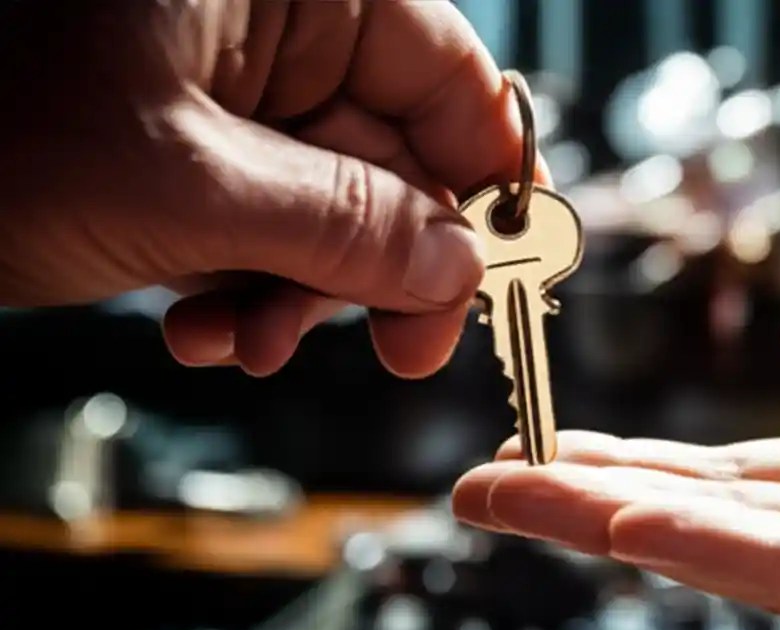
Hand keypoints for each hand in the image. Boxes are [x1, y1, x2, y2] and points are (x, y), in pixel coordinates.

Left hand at [0, 0, 543, 377]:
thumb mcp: (186, 185)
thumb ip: (349, 228)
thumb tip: (461, 267)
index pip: (447, 76)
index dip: (485, 181)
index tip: (499, 274)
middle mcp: (266, 27)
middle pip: (393, 158)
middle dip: (381, 268)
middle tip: (395, 350)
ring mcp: (221, 91)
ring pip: (326, 209)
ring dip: (302, 294)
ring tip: (242, 340)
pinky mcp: (182, 148)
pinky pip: (260, 225)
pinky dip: (245, 288)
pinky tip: (200, 323)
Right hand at [453, 278, 779, 629]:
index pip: (755, 472)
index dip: (650, 458)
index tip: (555, 439)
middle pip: (733, 522)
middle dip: (603, 504)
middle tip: (484, 487)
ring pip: (767, 559)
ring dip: (639, 530)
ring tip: (526, 502)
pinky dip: (740, 554)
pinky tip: (645, 525)